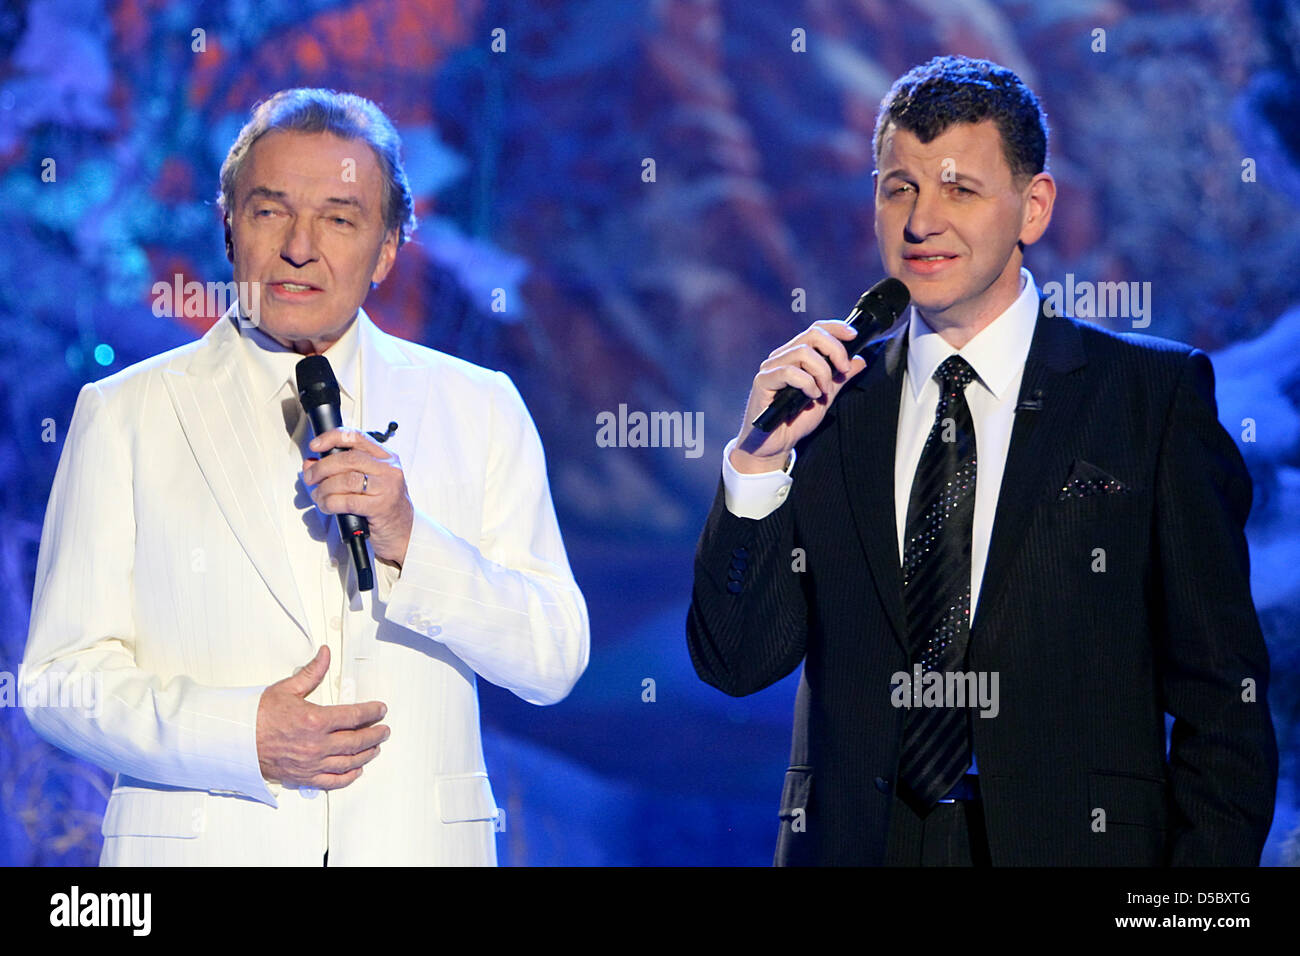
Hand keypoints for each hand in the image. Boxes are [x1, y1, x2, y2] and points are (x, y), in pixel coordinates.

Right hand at [255, 646, 389, 789]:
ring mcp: (311, 763)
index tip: (380, 709)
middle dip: (375, 734)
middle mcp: (316, 745)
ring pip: (348, 762)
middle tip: (384, 730)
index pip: (354, 716)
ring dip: (366, 755)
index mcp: (315, 720)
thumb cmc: (257, 715)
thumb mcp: (287, 688)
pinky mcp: (304, 777)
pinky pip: (332, 781)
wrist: (234, 740)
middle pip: (356, 741)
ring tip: (375, 748)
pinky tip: (356, 771)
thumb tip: (325, 654)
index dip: (372, 712)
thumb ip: (312, 672)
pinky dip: (348, 777)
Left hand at [302, 427, 413, 565]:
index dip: (332, 438)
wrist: (403, 531)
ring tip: (318, 495)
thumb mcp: (366, 481)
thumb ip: (340, 469)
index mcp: (385, 457)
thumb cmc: (384, 505)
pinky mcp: (380, 507)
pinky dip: (330, 503)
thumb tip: (311, 464)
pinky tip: (327, 506)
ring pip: (346, 480)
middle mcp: (388, 469)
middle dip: (322, 468)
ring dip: (324, 488)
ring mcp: (386, 487)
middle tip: (310, 477)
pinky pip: (347, 501)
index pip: (356, 437)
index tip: (315, 446)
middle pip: (348, 459)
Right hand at [731, 319, 866, 472]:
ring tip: (823, 391)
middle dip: (835, 350)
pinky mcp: (763, 381)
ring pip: (803, 352)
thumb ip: (841, 378)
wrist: (775, 445)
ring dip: (821, 372)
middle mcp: (782, 357)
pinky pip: (789, 372)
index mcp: (796, 356)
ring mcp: (771, 368)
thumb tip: (859, 360)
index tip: (854, 336)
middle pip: (811, 335)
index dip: (836, 328)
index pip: (816, 330)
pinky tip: (810, 397)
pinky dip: (807, 383)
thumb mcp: (825, 396)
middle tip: (843, 370)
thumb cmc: (794, 421)